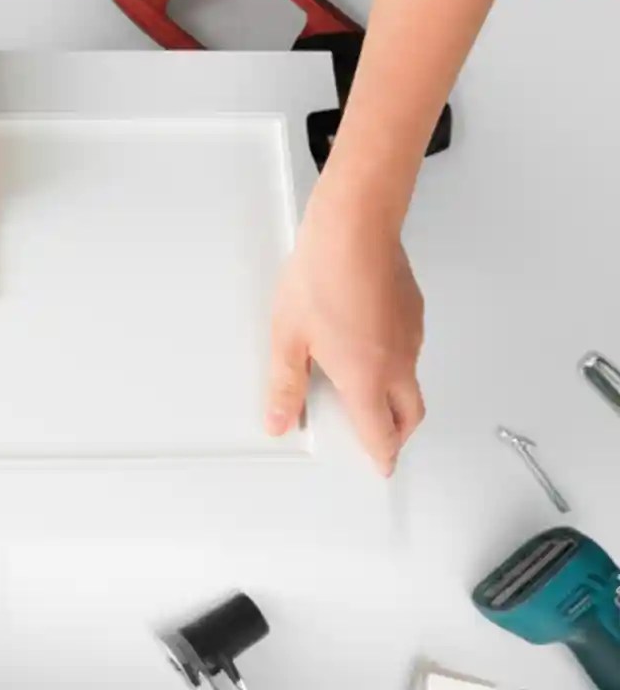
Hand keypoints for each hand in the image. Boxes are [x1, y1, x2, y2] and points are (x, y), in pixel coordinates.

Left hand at [264, 172, 425, 476]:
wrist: (355, 228)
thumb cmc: (322, 276)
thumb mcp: (288, 338)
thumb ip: (285, 384)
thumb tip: (279, 418)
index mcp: (367, 377)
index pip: (381, 433)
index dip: (380, 455)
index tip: (381, 466)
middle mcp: (398, 362)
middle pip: (410, 414)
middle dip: (398, 434)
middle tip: (381, 441)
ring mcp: (411, 335)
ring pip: (412, 380)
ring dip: (396, 395)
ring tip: (363, 390)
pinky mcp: (413, 311)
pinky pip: (410, 349)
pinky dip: (396, 362)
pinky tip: (367, 346)